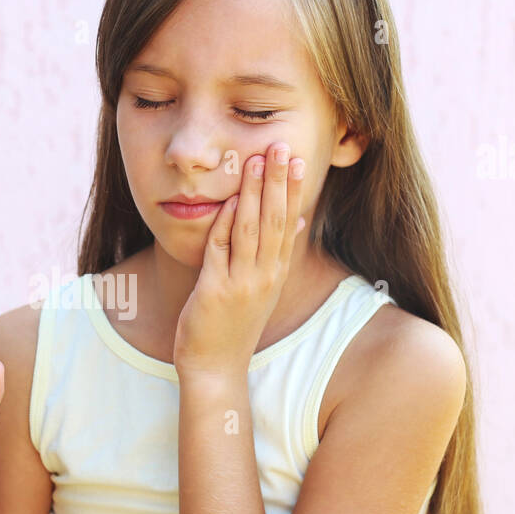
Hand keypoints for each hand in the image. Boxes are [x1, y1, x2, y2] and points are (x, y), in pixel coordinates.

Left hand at [172, 141, 306, 378]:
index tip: (298, 158)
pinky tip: (227, 200)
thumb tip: (298, 220)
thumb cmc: (233, 325)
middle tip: (281, 146)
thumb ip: (276, 253)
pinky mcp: (217, 291)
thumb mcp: (262, 288)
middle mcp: (265, 275)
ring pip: (250, 229)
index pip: (289, 222)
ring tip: (256, 161)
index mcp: (276, 271)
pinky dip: (224, 224)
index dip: (293, 189)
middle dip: (278, 180)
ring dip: (253, 193)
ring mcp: (243, 283)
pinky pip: (221, 250)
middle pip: (275, 219)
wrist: (216, 367)